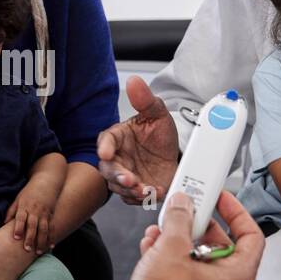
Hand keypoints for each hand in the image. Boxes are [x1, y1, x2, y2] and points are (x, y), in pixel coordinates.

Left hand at [5, 179, 60, 253]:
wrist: (46, 182)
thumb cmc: (29, 192)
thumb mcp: (18, 198)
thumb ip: (11, 210)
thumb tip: (4, 223)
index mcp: (25, 206)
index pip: (21, 218)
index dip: (18, 228)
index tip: (16, 238)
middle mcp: (35, 210)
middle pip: (32, 226)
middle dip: (30, 238)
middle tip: (27, 249)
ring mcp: (44, 213)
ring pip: (43, 229)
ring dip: (41, 241)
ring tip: (38, 252)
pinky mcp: (51, 215)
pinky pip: (52, 227)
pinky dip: (52, 237)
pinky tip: (51, 246)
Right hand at [96, 76, 179, 204]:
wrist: (175, 154)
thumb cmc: (159, 134)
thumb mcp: (157, 113)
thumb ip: (145, 99)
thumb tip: (134, 81)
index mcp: (118, 137)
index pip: (106, 140)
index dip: (104, 147)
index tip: (106, 153)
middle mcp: (117, 158)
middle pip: (108, 169)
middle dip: (117, 176)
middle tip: (130, 179)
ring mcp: (125, 175)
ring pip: (119, 186)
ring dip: (130, 190)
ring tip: (145, 190)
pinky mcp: (136, 190)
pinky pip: (133, 198)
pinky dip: (141, 198)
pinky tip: (153, 193)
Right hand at [117, 190, 262, 279]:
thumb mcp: (171, 248)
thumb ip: (180, 220)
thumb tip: (183, 205)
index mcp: (237, 277)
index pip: (251, 237)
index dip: (237, 213)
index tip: (221, 199)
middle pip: (221, 247)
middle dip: (198, 227)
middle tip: (184, 212)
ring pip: (199, 262)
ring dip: (179, 242)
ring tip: (160, 231)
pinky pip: (186, 277)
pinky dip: (171, 261)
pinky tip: (151, 249)